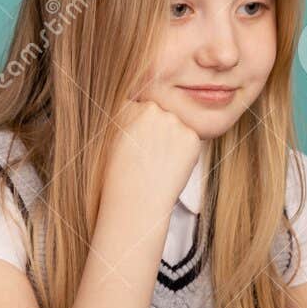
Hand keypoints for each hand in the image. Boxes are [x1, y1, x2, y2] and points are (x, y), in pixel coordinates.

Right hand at [102, 98, 201, 217]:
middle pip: (161, 115)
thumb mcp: (115, 141)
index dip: (141, 129)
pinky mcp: (191, 135)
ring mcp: (173, 120)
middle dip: (159, 132)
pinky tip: (170, 167)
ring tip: (159, 164)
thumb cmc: (121, 177)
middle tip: (151, 157)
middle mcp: (151, 108)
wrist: (136, 199)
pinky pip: (190, 140)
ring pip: (177, 127)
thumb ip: (131, 123)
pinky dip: (186, 153)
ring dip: (173, 141)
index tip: (139, 144)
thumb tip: (148, 119)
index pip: (141, 109)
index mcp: (128, 107)